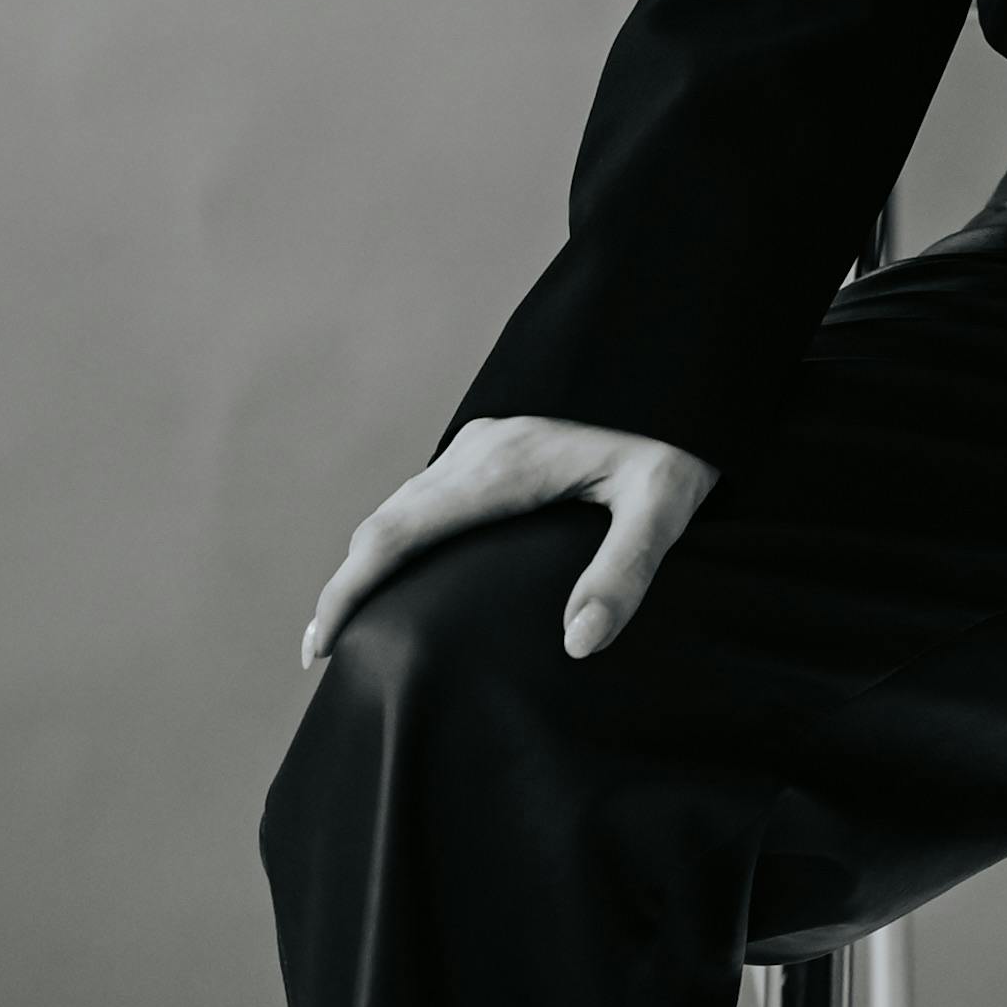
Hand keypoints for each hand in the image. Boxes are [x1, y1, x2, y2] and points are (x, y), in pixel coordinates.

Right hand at [299, 414, 720, 679]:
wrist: (687, 355)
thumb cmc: (681, 434)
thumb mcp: (666, 504)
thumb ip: (625, 572)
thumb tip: (579, 643)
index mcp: (502, 466)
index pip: (396, 533)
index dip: (348, 590)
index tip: (319, 644)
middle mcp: (479, 449)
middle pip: (384, 520)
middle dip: (345, 584)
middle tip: (321, 651)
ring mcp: (486, 441)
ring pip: (404, 505)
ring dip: (371, 559)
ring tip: (354, 619)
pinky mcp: (501, 441)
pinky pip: (430, 495)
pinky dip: (400, 536)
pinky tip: (413, 568)